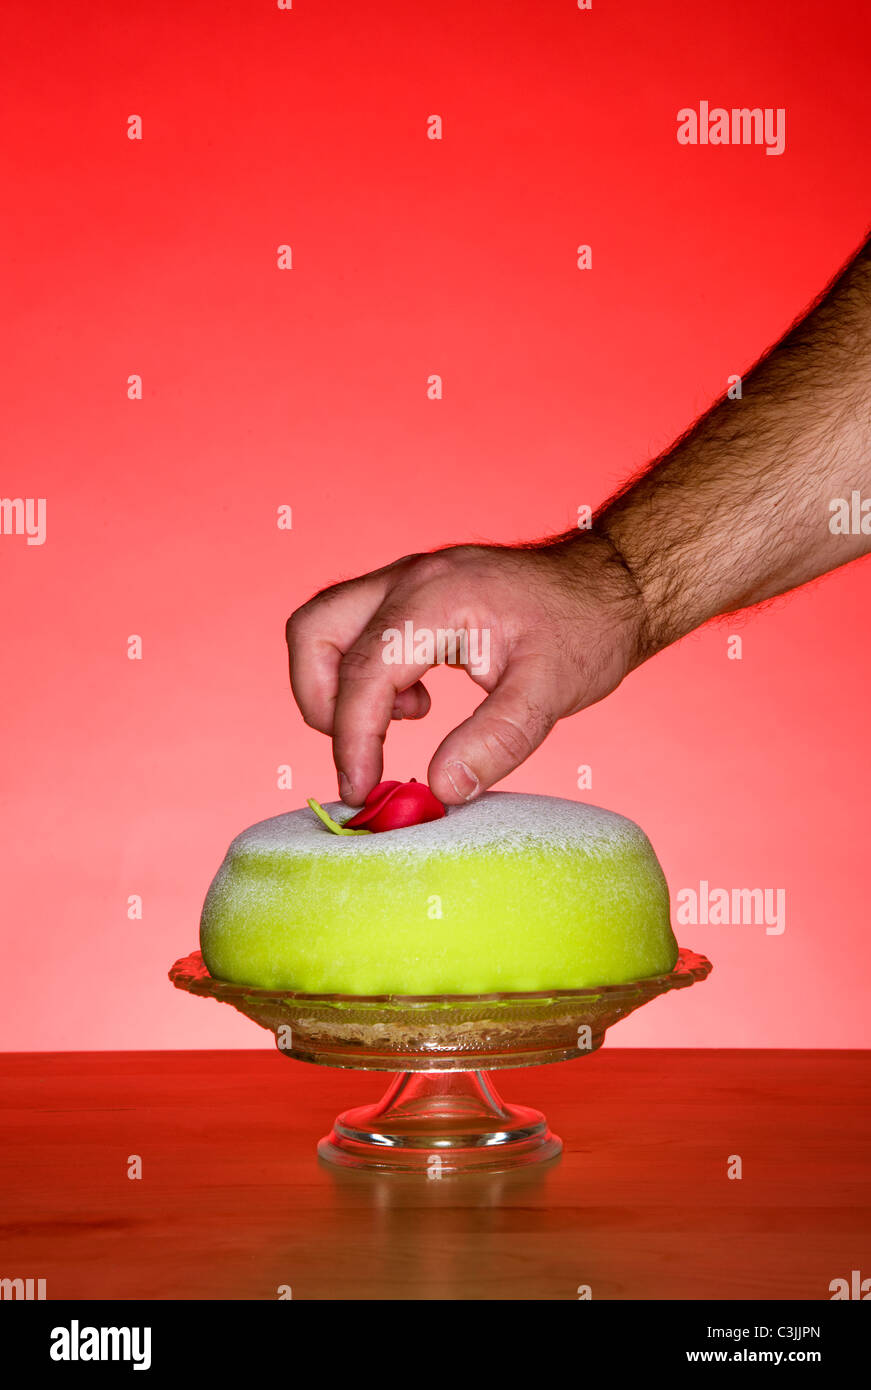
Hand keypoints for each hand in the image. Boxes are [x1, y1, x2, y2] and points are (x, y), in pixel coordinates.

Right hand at [285, 535, 647, 805]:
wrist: (609, 587)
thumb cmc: (584, 629)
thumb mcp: (551, 692)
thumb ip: (497, 739)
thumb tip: (442, 788)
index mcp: (438, 597)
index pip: (365, 671)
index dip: (353, 739)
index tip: (360, 790)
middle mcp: (409, 579)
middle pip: (314, 631)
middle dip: (321, 702)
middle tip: (363, 755)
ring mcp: (406, 581)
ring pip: (325, 628)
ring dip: (338, 687)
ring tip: (401, 721)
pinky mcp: (410, 596)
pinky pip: (355, 632)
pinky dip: (364, 676)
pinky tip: (418, 703)